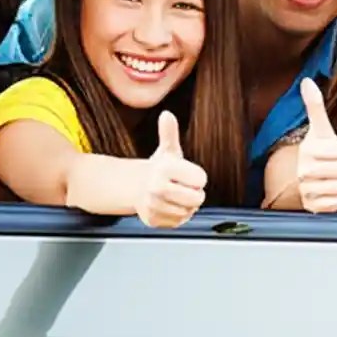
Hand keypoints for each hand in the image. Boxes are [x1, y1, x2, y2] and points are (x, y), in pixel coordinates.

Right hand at [132, 112, 206, 227]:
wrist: (135, 187)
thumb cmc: (158, 169)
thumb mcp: (167, 151)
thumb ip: (169, 133)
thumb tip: (167, 115)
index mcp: (165, 169)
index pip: (201, 179)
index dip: (197, 177)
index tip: (187, 174)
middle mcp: (157, 188)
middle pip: (197, 199)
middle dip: (195, 194)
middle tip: (183, 187)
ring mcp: (154, 206)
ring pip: (189, 212)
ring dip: (187, 206)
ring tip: (176, 196)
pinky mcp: (153, 220)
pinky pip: (179, 222)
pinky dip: (178, 216)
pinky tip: (170, 206)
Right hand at [296, 78, 336, 212]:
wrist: (297, 179)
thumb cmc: (315, 152)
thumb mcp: (318, 129)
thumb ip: (314, 106)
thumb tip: (307, 81)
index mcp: (309, 150)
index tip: (333, 151)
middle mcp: (305, 171)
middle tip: (333, 165)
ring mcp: (308, 190)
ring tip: (331, 178)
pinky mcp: (314, 207)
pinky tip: (328, 192)